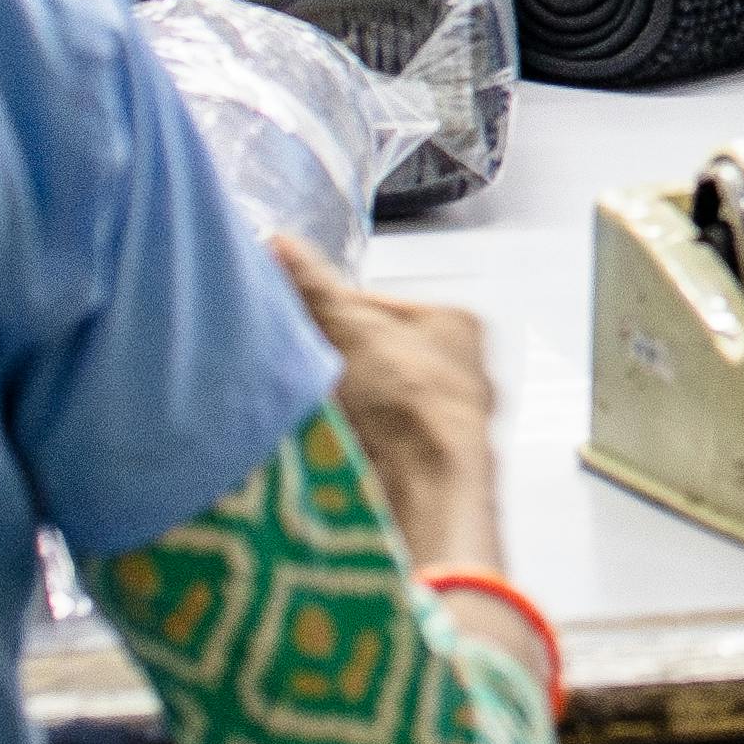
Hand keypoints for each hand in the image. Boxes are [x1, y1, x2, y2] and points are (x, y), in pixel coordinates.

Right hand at [269, 234, 507, 576]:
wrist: (425, 496)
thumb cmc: (410, 406)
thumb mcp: (348, 328)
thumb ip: (313, 287)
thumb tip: (282, 247)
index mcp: (457, 324)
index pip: (375, 304)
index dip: (328, 313)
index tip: (298, 323)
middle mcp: (462, 374)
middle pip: (374, 357)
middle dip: (333, 365)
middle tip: (299, 372)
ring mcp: (446, 426)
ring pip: (372, 405)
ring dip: (337, 411)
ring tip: (310, 415)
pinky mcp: (427, 470)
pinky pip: (373, 447)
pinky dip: (346, 446)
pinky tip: (325, 450)